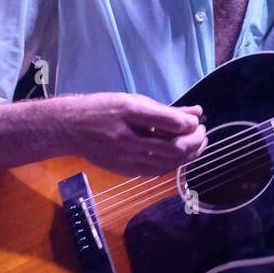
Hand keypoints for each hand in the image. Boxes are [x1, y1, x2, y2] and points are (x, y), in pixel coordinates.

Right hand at [59, 93, 207, 175]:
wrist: (70, 128)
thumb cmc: (103, 109)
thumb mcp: (133, 100)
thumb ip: (165, 109)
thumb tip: (196, 112)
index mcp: (130, 112)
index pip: (172, 123)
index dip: (191, 124)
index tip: (197, 121)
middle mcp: (129, 137)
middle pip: (174, 148)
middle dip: (196, 142)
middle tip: (203, 134)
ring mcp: (126, 158)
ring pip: (169, 163)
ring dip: (189, 155)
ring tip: (197, 145)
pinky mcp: (125, 171)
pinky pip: (157, 172)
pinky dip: (173, 164)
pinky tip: (179, 156)